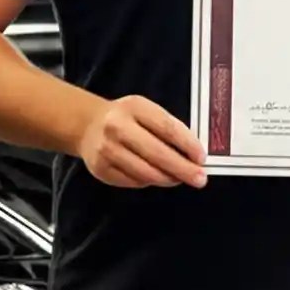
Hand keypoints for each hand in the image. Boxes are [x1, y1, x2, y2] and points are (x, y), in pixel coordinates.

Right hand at [78, 95, 207, 188]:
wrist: (87, 124)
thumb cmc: (126, 118)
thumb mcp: (145, 110)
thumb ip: (167, 127)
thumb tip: (192, 153)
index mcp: (134, 107)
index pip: (166, 127)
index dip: (187, 144)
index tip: (201, 158)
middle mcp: (118, 127)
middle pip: (157, 153)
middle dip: (182, 169)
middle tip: (199, 178)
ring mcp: (107, 150)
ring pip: (145, 172)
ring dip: (168, 179)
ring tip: (180, 179)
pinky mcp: (101, 169)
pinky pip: (133, 181)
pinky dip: (150, 182)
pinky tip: (159, 178)